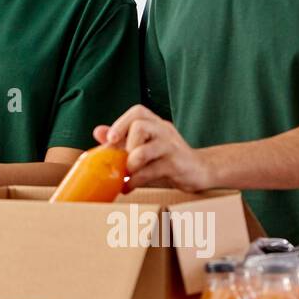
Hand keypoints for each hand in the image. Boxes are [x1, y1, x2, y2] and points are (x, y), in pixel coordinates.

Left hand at [94, 105, 212, 193]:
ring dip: (130, 165)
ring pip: (145, 150)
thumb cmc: (167, 158)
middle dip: (126, 146)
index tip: (110, 139)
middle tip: (122, 161)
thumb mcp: (145, 145)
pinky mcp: (177, 165)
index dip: (121, 123)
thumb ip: (122, 139)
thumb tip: (98, 132)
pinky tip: (128, 187)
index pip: (138, 112)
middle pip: (140, 126)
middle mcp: (164, 131)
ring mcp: (172, 147)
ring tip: (126, 175)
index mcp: (156, 124)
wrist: (200, 171)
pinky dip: (135, 181)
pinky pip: (152, 172)